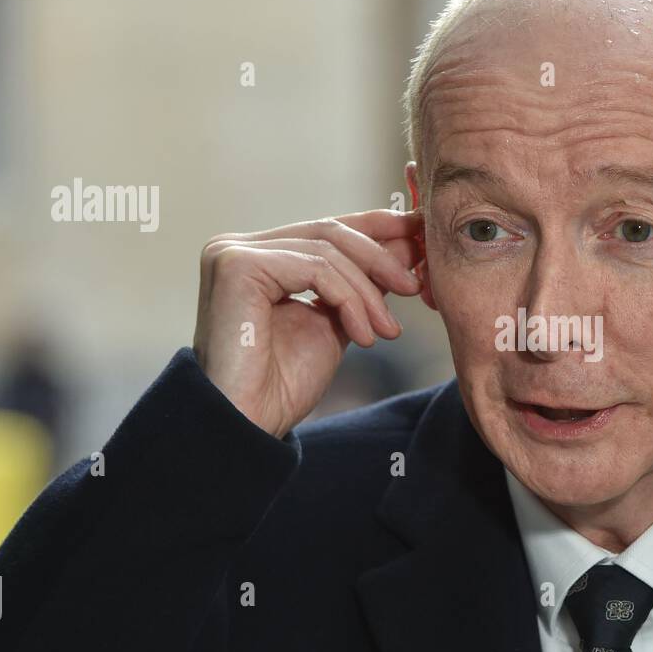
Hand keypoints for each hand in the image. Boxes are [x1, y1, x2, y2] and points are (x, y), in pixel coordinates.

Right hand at [192, 210, 423, 438]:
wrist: (249, 423)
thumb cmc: (282, 383)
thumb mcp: (337, 322)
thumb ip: (361, 284)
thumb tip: (407, 247)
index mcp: (259, 256)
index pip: (325, 229)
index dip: (375, 228)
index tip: (419, 235)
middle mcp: (239, 247)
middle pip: (329, 232)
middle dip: (381, 257)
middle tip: (416, 285)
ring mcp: (233, 253)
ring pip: (327, 250)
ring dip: (368, 292)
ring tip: (389, 330)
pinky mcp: (237, 266)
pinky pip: (315, 269)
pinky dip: (349, 300)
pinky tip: (364, 337)